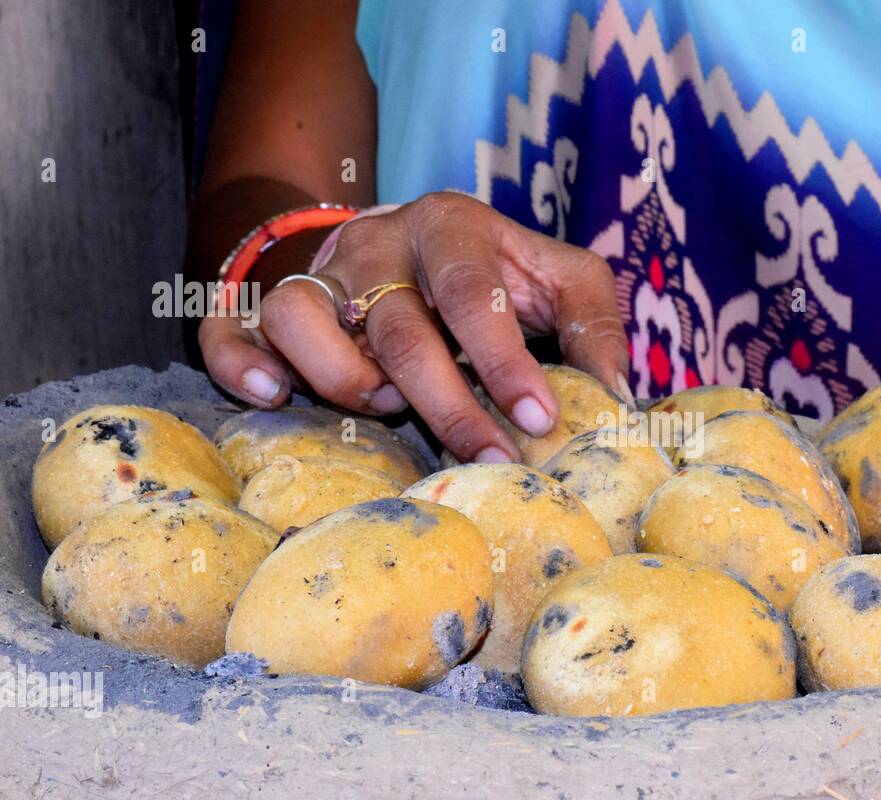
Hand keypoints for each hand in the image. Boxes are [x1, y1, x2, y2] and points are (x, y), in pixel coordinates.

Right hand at [198, 192, 628, 462]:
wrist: (411, 236)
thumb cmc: (496, 269)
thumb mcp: (558, 276)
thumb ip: (591, 321)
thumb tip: (614, 395)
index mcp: (450, 226)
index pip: (471, 292)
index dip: (505, 359)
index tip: (541, 420)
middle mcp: (377, 244)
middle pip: (396, 325)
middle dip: (445, 402)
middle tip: (489, 458)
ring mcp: (318, 273)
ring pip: (298, 313)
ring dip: (340, 374)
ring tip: (383, 407)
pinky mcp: (270, 302)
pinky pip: (232, 326)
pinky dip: (242, 362)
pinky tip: (273, 398)